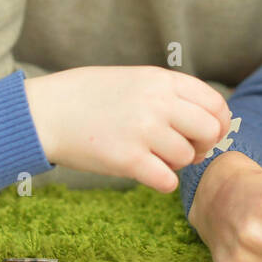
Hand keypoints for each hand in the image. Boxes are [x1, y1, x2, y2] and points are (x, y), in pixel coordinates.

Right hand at [25, 66, 229, 191]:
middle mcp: (157, 103)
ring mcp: (143, 131)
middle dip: (203, 146)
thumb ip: (171, 94)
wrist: (44, 112)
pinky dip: (162, 181)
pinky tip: (146, 172)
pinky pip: (167, 180)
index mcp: (161, 80)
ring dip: (175, 163)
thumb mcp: (136, 79)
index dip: (217, 123)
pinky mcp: (127, 160)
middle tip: (185, 150)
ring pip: (187, 158)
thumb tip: (211, 120)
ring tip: (153, 156)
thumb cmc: (90, 96)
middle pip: (210, 131)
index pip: (215, 103)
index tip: (207, 133)